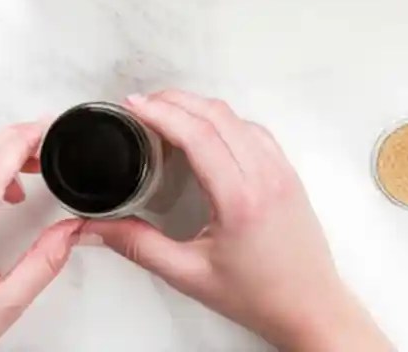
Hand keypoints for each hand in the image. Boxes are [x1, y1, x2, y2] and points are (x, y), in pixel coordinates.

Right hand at [83, 90, 390, 351]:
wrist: (310, 306)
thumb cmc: (258, 295)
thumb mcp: (188, 274)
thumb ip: (138, 246)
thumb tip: (96, 229)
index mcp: (240, 198)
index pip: (198, 135)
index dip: (162, 113)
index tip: (133, 105)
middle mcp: (266, 176)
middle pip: (218, 116)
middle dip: (176, 101)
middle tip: (142, 105)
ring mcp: (282, 171)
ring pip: (239, 119)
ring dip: (202, 108)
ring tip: (168, 114)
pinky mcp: (289, 174)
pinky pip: (256, 132)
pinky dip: (227, 121)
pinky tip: (207, 131)